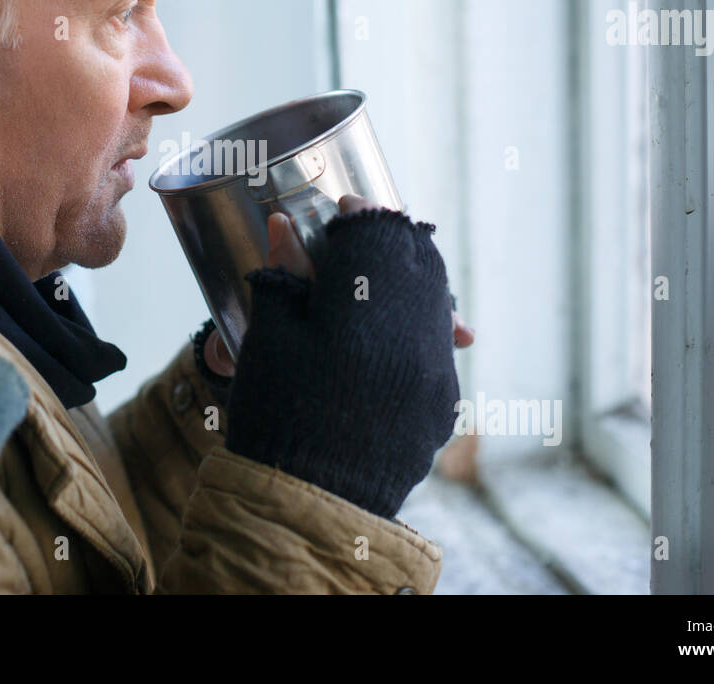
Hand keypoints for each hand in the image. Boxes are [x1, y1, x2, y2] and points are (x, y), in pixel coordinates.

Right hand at [222, 193, 462, 517]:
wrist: (304, 503)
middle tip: (362, 237)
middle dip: (391, 238)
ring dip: (411, 275)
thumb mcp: (269, 338)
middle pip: (417, 257)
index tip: (340, 210)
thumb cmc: (275, 412)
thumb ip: (283, 277)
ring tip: (378, 277)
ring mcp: (437, 370)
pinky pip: (439, 341)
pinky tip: (393, 325)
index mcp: (364, 309)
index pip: (375, 233)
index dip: (358, 213)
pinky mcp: (445, 401)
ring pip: (437, 297)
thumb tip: (287, 226)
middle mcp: (414, 333)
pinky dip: (419, 320)